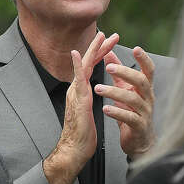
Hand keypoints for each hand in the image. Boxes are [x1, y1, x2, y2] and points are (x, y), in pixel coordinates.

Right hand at [43, 31, 119, 183]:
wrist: (74, 149)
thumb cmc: (82, 135)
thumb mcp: (88, 112)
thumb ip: (88, 99)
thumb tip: (91, 93)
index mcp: (81, 92)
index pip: (91, 69)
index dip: (100, 55)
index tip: (109, 44)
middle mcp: (76, 89)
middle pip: (88, 63)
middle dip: (99, 47)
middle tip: (109, 33)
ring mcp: (76, 93)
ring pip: (83, 66)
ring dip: (92, 50)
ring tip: (101, 36)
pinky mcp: (78, 100)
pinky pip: (77, 79)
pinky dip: (76, 65)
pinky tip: (77, 54)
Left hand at [98, 45, 156, 157]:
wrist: (139, 141)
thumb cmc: (132, 112)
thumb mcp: (125, 90)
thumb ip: (117, 72)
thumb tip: (108, 52)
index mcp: (145, 88)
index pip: (149, 70)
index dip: (144, 59)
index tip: (136, 48)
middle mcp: (148, 98)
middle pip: (141, 81)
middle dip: (125, 72)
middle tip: (108, 67)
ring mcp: (145, 113)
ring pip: (133, 99)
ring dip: (114, 92)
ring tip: (97, 88)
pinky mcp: (139, 126)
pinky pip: (129, 117)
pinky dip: (117, 112)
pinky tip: (105, 109)